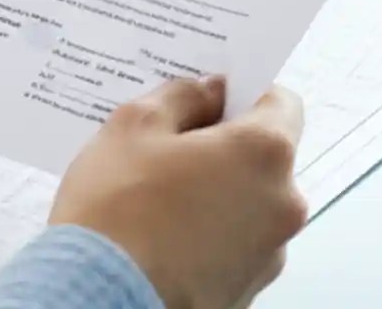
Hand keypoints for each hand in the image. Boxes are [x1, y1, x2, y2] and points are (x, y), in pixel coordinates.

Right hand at [49, 78, 306, 308]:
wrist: (99, 296)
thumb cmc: (115, 209)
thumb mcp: (132, 125)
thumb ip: (180, 96)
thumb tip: (204, 93)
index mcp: (264, 153)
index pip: (281, 101)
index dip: (242, 92)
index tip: (207, 97)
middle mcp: (282, 203)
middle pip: (262, 156)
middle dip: (219, 146)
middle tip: (163, 148)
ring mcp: (269, 253)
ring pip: (246, 202)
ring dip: (212, 192)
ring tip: (152, 200)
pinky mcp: (247, 289)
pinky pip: (232, 244)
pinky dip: (205, 234)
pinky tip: (158, 236)